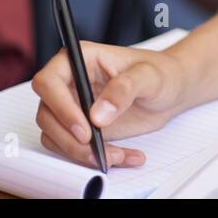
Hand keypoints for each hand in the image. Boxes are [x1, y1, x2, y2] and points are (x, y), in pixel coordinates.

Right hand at [31, 41, 188, 168]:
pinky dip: (93, 158)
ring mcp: (72, 107)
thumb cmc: (161, 73)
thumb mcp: (149, 76)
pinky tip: (123, 156)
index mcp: (81, 59)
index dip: (60, 106)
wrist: (171, 90)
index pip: (48, 81)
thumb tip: (97, 115)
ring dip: (80, 153)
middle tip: (96, 147)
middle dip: (69, 137)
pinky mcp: (81, 128)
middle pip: (47, 114)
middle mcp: (70, 83)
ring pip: (55, 136)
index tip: (84, 127)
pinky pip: (72, 148)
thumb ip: (124, 89)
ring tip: (116, 156)